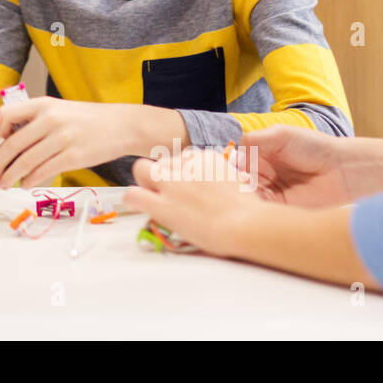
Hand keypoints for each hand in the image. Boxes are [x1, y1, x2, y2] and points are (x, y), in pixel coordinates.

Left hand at [0, 97, 134, 187]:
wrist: (122, 125)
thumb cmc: (87, 119)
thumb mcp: (59, 109)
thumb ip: (35, 120)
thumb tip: (7, 138)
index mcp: (43, 104)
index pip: (6, 116)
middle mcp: (50, 119)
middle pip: (12, 144)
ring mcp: (62, 138)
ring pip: (26, 161)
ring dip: (11, 176)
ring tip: (3, 184)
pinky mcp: (73, 156)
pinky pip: (43, 171)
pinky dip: (30, 180)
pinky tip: (25, 184)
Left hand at [122, 147, 265, 256]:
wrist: (246, 224)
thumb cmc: (249, 211)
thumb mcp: (235, 183)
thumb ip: (218, 179)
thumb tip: (213, 188)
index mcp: (205, 158)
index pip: (182, 158)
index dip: (180, 173)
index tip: (185, 186)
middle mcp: (185, 166)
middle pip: (160, 161)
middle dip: (160, 175)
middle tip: (164, 193)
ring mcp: (171, 184)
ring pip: (141, 170)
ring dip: (144, 184)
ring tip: (150, 199)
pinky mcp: (161, 204)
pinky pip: (132, 194)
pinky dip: (133, 200)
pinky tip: (137, 207)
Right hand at [240, 126, 382, 206]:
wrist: (343, 169)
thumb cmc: (315, 147)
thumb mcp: (280, 135)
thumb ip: (254, 141)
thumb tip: (230, 152)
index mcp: (260, 154)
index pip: (235, 159)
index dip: (226, 162)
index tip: (221, 164)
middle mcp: (262, 173)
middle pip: (237, 178)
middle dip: (231, 179)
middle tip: (231, 178)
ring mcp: (270, 191)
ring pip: (245, 193)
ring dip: (240, 192)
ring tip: (242, 188)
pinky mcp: (279, 207)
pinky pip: (260, 207)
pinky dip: (252, 205)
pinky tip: (250, 199)